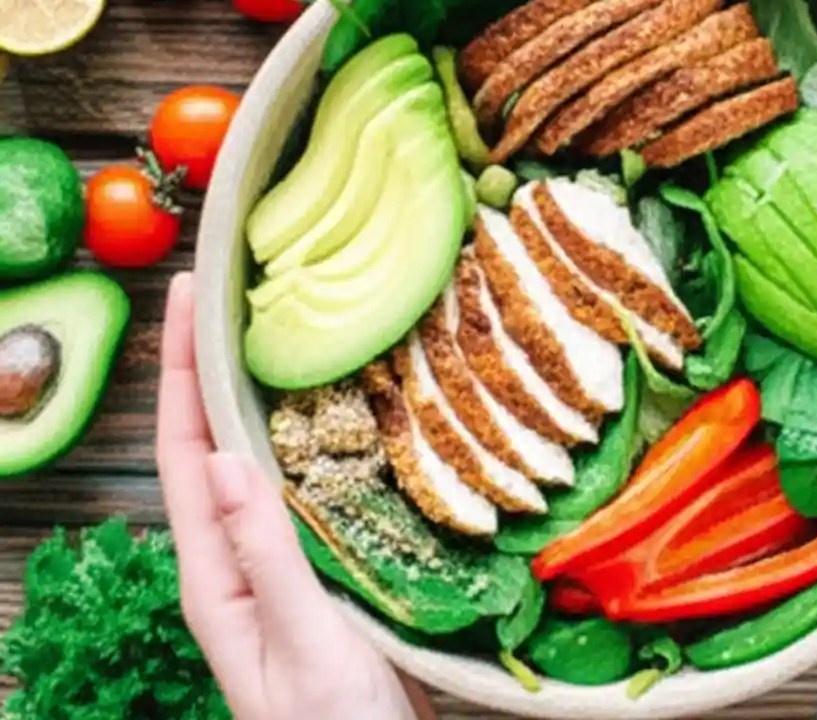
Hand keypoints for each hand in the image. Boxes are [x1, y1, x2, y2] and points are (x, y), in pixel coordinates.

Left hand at [155, 272, 435, 719]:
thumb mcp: (299, 642)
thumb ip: (266, 556)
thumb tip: (223, 460)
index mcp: (217, 577)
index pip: (186, 457)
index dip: (180, 374)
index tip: (187, 296)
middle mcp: (242, 563)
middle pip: (218, 449)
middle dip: (217, 369)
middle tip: (239, 295)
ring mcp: (286, 568)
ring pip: (268, 465)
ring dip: (269, 398)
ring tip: (293, 333)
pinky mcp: (331, 574)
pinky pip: (315, 491)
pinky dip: (323, 442)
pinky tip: (353, 418)